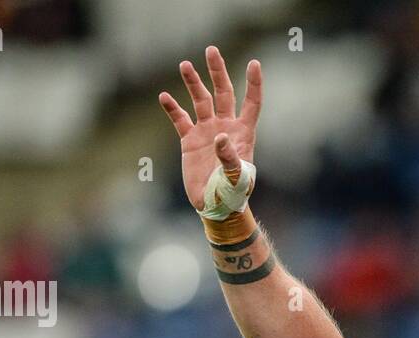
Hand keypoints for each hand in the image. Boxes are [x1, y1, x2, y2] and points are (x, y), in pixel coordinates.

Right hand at [159, 47, 262, 211]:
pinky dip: (172, 108)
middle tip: (211, 50)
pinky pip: (180, 119)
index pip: (251, 103)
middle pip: (223, 92)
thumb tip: (221, 136)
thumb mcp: (236, 178)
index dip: (253, 84)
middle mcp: (225, 126)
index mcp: (243, 133)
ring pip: (200, 100)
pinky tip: (164, 97)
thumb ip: (230, 158)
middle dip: (217, 72)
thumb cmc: (233, 194)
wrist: (215, 206)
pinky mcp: (190, 140)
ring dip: (193, 82)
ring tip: (185, 65)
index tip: (254, 63)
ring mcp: (206, 131)